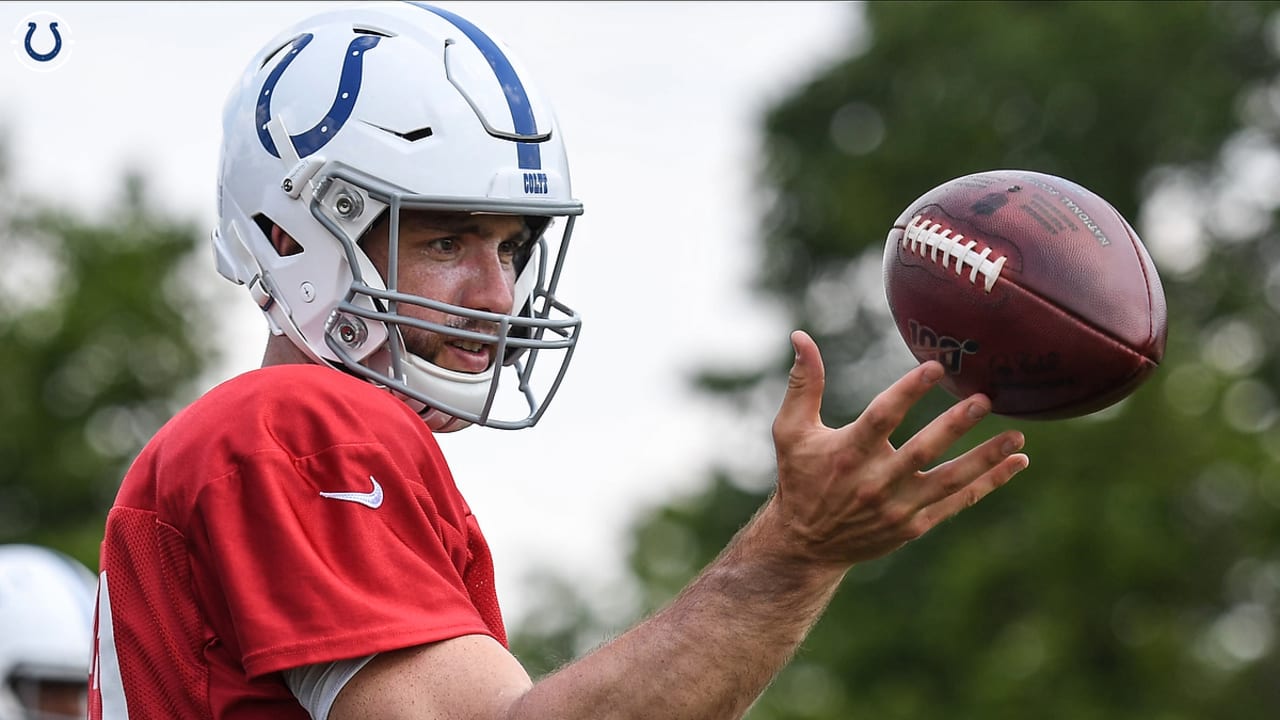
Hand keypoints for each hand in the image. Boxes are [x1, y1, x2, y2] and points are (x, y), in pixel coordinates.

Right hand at [767, 330, 1028, 565]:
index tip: (935, 367)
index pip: (882, 417)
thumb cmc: (800, 477)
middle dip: (955, 424)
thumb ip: (803, 384)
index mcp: (848, 453)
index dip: (908, 391)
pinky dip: (989, 483)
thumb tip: (800, 336)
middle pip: (922, 451)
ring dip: (985, 458)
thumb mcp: (791, 430)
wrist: (806, 544)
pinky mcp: (914, 525)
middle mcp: (875, 482)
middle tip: (985, 398)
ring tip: (1017, 435)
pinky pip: (958, 502)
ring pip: (949, 481)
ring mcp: (898, 508)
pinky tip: (1016, 462)